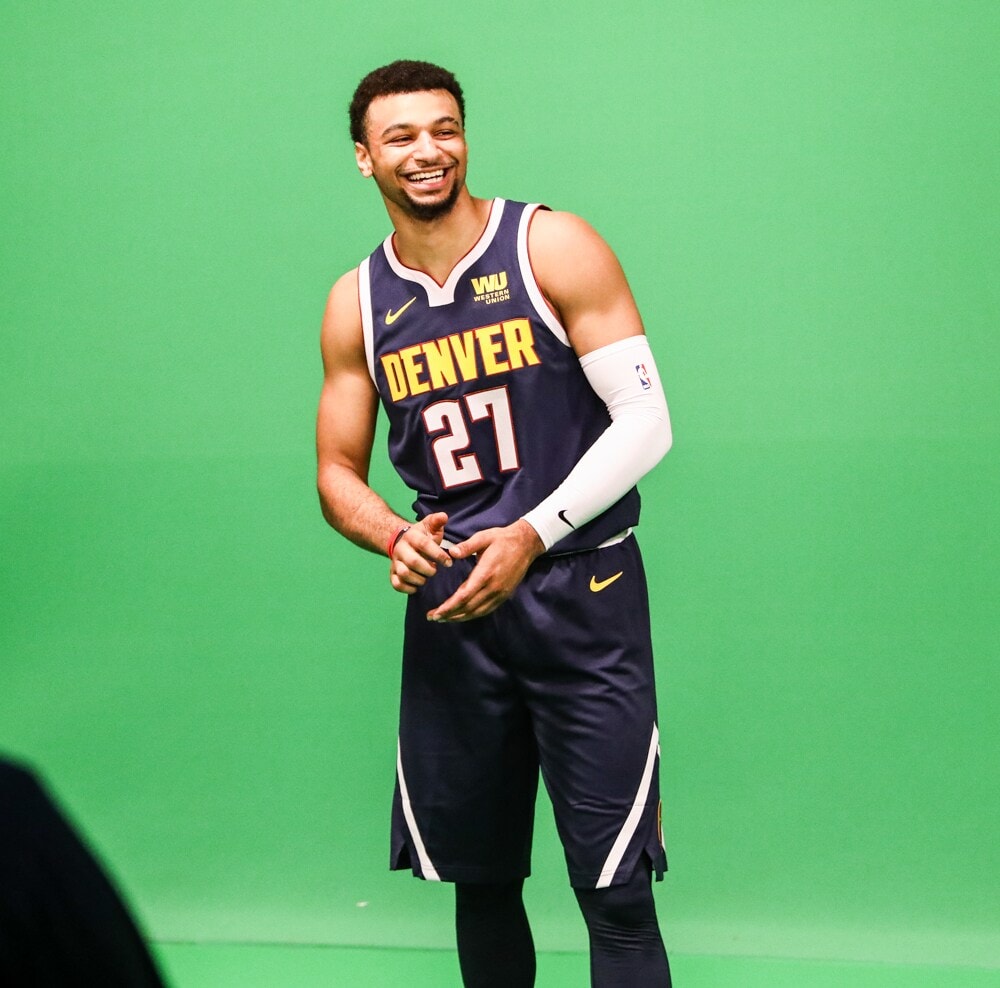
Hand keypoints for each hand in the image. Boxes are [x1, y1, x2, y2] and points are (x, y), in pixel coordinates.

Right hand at [389, 512, 452, 593]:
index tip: (449, 563)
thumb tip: (444, 516)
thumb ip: (437, 521)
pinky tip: (417, 586)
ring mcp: (395, 562)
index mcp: (412, 536)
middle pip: (413, 561)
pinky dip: (408, 588)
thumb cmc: (423, 536)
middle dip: (428, 569)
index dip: (438, 555)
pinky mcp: (392, 573)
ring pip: (404, 574)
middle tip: (435, 570)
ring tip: (426, 578)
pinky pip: (396, 584)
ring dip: (419, 579)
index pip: (424, 545)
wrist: (403, 542)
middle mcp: (401, 549)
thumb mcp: (430, 526)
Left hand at [426, 519, 543, 622]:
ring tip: (444, 619)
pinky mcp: (505, 595)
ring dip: (460, 617)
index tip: (436, 612)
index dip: (449, 607)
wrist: (526, 544)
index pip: (464, 596)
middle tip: (433, 617)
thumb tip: (451, 553)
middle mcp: (493, 587)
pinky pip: (487, 609)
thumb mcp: (483, 537)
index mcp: (485, 573)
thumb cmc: (502, 539)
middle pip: (468, 607)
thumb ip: (467, 546)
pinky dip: (473, 615)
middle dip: (450, 615)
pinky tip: (463, 615)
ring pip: (478, 612)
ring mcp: (500, 593)